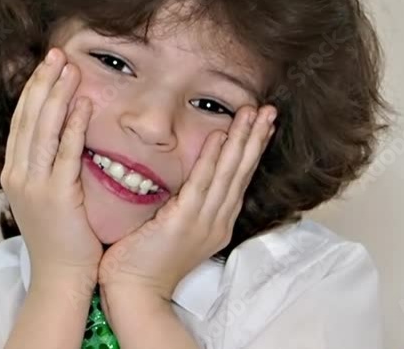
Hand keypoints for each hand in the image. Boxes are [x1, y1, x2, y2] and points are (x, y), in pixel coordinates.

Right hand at [0, 47, 101, 285]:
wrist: (62, 277)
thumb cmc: (63, 239)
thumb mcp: (49, 196)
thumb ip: (52, 165)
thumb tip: (68, 134)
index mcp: (15, 173)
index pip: (23, 120)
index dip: (34, 89)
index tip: (48, 64)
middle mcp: (18, 174)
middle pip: (28, 117)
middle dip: (43, 81)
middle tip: (57, 53)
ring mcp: (33, 184)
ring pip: (42, 128)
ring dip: (56, 94)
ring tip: (69, 67)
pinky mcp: (56, 195)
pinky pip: (64, 152)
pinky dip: (72, 125)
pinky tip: (83, 103)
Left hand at [97, 105, 276, 300]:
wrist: (134, 293)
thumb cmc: (144, 261)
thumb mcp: (173, 227)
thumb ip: (183, 204)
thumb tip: (183, 179)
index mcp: (215, 223)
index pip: (239, 179)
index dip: (251, 150)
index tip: (262, 125)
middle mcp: (216, 222)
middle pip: (242, 173)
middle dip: (256, 139)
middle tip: (269, 110)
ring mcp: (203, 223)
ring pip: (229, 174)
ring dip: (242, 141)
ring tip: (253, 114)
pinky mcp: (183, 223)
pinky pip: (201, 185)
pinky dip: (213, 160)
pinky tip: (221, 138)